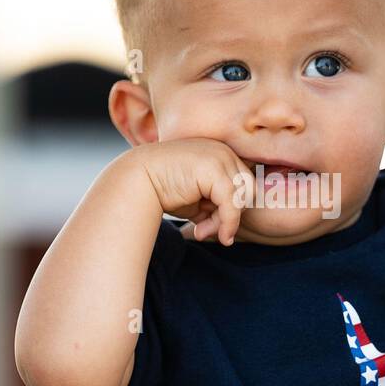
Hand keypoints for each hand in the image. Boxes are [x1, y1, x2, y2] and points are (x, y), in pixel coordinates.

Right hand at [129, 139, 251, 245]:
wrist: (136, 180)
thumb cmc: (162, 189)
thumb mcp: (195, 199)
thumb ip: (214, 208)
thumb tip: (228, 230)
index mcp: (220, 153)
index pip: (243, 183)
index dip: (233, 208)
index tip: (212, 227)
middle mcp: (223, 151)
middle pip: (248, 189)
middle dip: (232, 215)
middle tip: (207, 231)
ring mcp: (220, 157)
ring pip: (242, 197)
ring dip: (225, 222)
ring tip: (202, 232)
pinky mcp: (214, 169)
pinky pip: (231, 203)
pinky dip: (226, 223)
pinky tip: (209, 234)